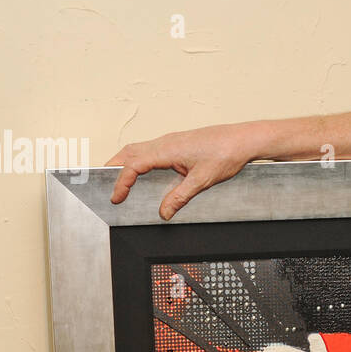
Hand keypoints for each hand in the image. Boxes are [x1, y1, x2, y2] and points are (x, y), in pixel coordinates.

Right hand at [106, 123, 257, 219]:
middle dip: (114, 168)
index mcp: (166, 149)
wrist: (243, 139)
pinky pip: (151, 149)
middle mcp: (165, 142)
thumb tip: (164, 212)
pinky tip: (143, 171)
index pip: (133, 165)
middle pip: (129, 152)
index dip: (121, 182)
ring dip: (126, 163)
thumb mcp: (202, 181)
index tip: (116, 197)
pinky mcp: (178, 142)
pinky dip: (139, 160)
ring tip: (120, 180)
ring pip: (139, 149)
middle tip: (106, 186)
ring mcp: (171, 140)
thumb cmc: (226, 153)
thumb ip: (179, 197)